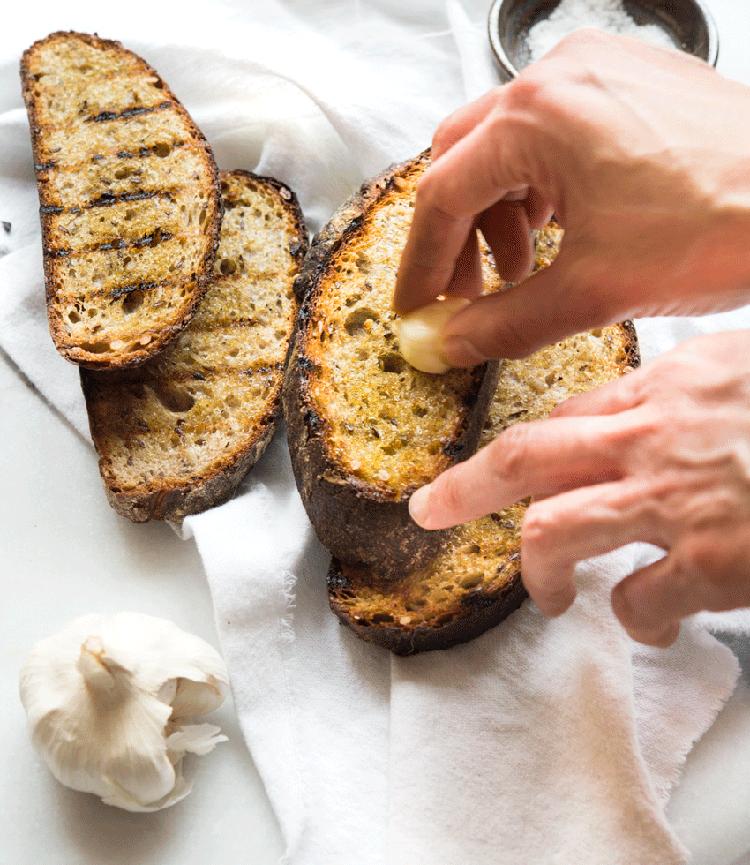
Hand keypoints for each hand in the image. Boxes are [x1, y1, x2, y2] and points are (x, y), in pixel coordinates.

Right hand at [393, 30, 749, 361]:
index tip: (415, 303)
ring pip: (503, 145)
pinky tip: (558, 230)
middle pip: (462, 160)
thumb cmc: (725, 224)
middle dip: (455, 234)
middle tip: (463, 292)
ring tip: (522, 269)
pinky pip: (551, 133)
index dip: (421, 261)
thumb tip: (455, 343)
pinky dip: (537, 186)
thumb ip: (505, 322)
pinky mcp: (626, 83)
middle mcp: (559, 77)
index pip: (442, 194)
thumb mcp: (595, 291)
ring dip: (497, 212)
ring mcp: (596, 71)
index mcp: (538, 115)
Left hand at [408, 331, 749, 645]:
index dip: (515, 445)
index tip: (485, 465)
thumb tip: (652, 408)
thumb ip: (691, 389)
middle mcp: (654, 440)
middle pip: (526, 458)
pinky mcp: (713, 562)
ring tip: (545, 593)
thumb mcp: (741, 370)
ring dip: (538, 570)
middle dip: (467, 486)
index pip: (560, 415)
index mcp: (666, 389)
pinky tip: (648, 620)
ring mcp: (677, 502)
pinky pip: (640, 602)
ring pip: (558, 533)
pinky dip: (635, 619)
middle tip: (432, 509)